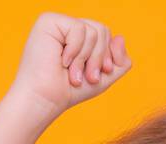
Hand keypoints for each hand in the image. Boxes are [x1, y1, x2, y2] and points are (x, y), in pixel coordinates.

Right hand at [8, 12, 131, 116]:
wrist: (46, 100)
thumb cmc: (69, 90)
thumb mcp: (103, 78)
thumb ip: (120, 61)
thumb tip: (120, 37)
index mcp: (79, 37)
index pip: (105, 35)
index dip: (106, 57)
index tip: (94, 78)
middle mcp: (68, 27)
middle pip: (102, 30)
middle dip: (98, 58)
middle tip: (86, 78)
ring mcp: (59, 23)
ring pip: (93, 30)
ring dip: (85, 58)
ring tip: (72, 74)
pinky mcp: (49, 21)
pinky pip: (79, 28)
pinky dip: (75, 50)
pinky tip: (62, 62)